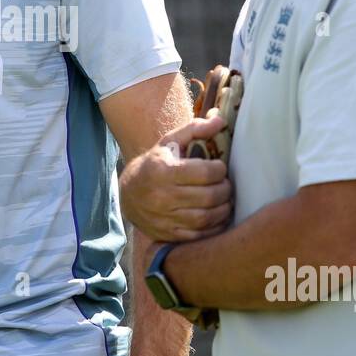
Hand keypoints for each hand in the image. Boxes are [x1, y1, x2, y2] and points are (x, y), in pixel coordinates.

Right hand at [118, 115, 233, 242]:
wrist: (128, 193)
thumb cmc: (156, 163)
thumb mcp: (170, 142)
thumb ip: (195, 129)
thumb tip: (220, 119)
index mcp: (163, 171)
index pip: (205, 172)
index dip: (220, 169)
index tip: (220, 167)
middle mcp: (162, 196)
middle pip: (209, 196)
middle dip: (225, 189)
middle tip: (226, 184)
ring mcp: (164, 218)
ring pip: (206, 218)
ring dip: (223, 209)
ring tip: (225, 200)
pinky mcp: (168, 234)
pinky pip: (199, 235)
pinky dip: (214, 228)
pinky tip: (218, 216)